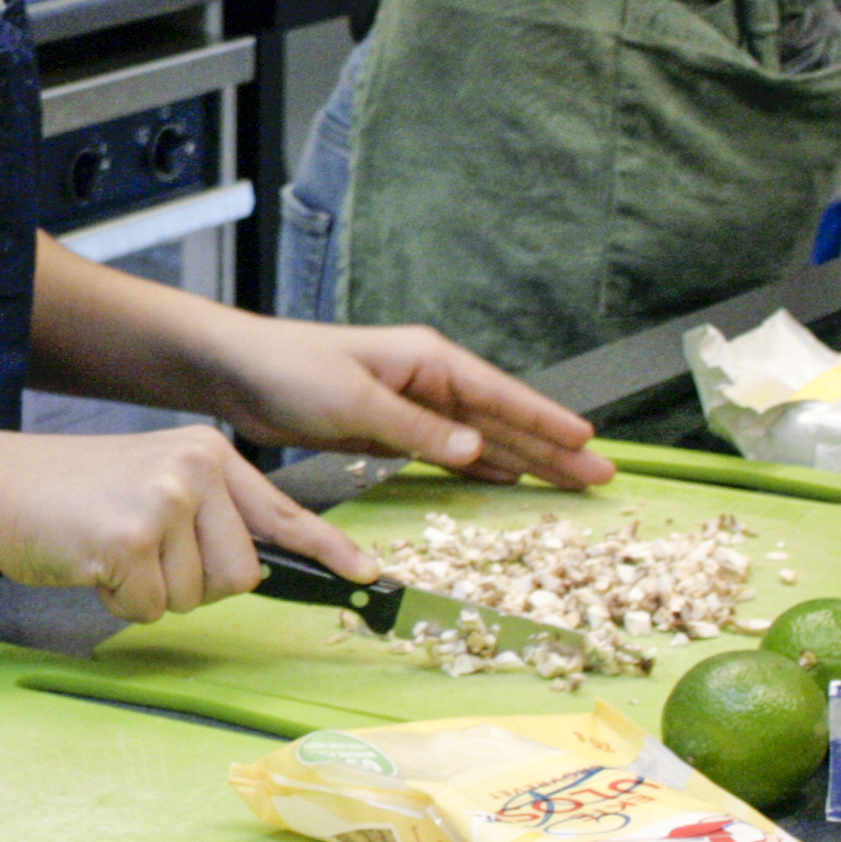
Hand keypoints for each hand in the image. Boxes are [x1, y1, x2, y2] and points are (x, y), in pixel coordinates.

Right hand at [0, 426, 349, 621]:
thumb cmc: (75, 495)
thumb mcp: (156, 483)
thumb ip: (211, 520)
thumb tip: (255, 575)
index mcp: (210, 454)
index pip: (283, 512)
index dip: (330, 550)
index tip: (369, 574)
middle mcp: (196, 470)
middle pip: (240, 575)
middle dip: (192, 584)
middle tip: (139, 550)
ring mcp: (165, 501)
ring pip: (195, 598)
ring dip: (150, 592)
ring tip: (110, 549)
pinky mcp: (130, 538)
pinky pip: (149, 608)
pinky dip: (118, 602)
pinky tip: (92, 562)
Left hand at [210, 320, 614, 489]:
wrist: (239, 373)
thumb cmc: (291, 371)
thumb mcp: (356, 402)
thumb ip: (417, 428)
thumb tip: (479, 448)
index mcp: (428, 361)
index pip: (501, 395)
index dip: (546, 421)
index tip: (590, 440)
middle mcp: (428, 380)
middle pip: (502, 420)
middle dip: (552, 447)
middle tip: (601, 475)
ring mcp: (412, 405)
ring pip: (481, 438)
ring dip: (525, 459)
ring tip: (571, 480)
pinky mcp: (389, 428)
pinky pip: (448, 451)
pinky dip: (479, 465)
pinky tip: (507, 477)